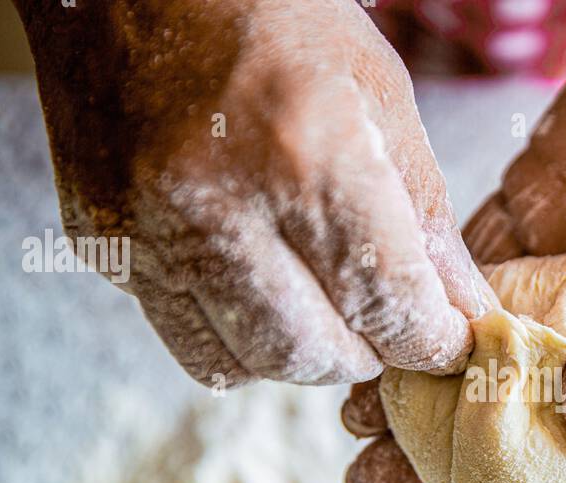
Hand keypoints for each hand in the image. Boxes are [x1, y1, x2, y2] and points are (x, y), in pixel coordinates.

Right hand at [15, 0, 490, 385]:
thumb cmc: (274, 16)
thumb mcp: (380, 96)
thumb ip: (425, 219)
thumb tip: (462, 312)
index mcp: (306, 158)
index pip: (386, 306)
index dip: (431, 340)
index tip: (447, 341)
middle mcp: (217, 207)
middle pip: (314, 355)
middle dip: (368, 353)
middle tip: (388, 322)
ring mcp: (147, 232)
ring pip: (246, 364)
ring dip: (302, 353)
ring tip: (325, 304)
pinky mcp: (103, 245)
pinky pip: (187, 338)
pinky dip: (238, 336)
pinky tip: (260, 286)